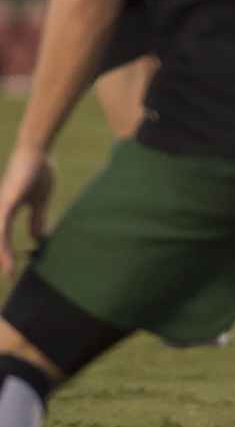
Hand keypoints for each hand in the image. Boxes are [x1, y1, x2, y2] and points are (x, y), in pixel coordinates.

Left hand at [0, 145, 53, 277]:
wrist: (36, 150)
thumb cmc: (37, 169)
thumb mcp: (39, 200)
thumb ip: (37, 218)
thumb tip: (36, 237)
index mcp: (7, 210)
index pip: (4, 238)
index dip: (7, 254)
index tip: (12, 272)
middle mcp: (0, 210)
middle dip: (2, 258)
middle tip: (7, 276)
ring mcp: (2, 206)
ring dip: (2, 255)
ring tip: (7, 272)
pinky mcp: (6, 201)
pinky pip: (2, 227)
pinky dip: (3, 242)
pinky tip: (4, 252)